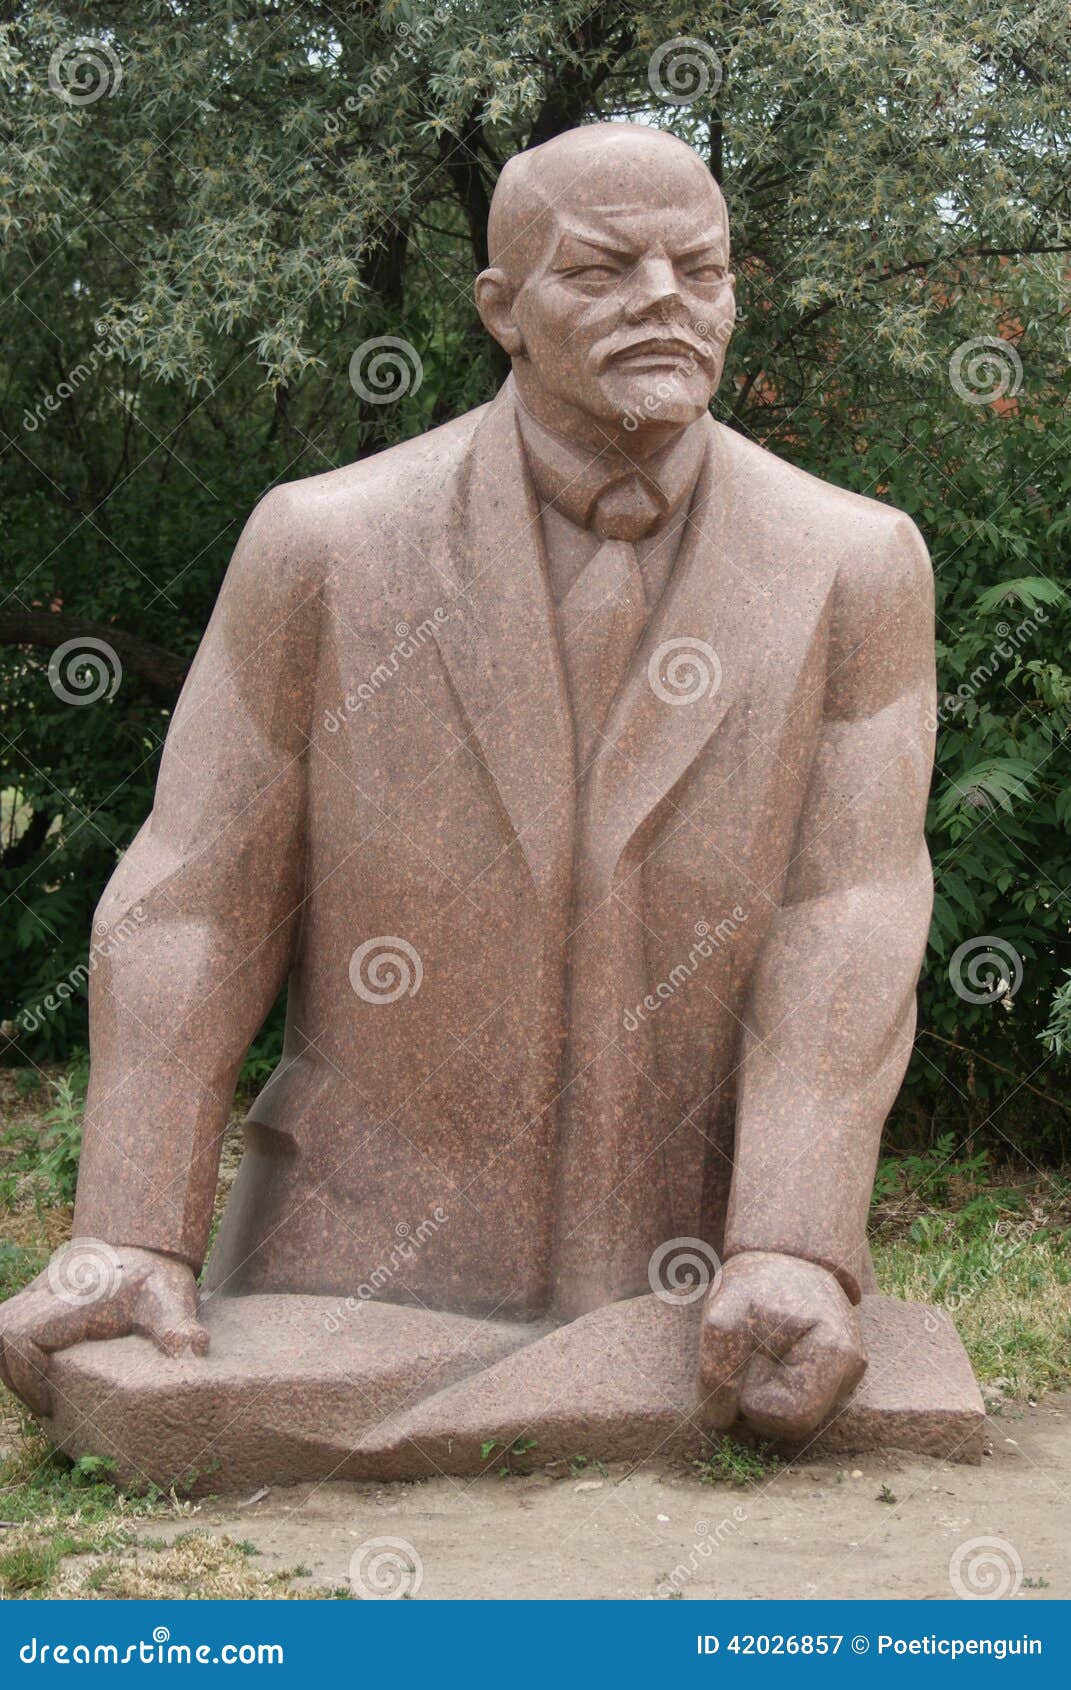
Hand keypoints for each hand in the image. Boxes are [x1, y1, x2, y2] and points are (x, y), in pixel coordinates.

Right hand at [0, 1241, 207, 1415]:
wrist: (147, 1242)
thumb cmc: (158, 1276)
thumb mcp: (173, 1300)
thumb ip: (181, 1328)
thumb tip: (194, 1355)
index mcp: (76, 1297)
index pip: (21, 1332)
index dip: (25, 1371)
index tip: (49, 1401)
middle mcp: (50, 1290)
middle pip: (2, 1330)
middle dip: (14, 1374)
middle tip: (45, 1404)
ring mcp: (41, 1290)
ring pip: (2, 1325)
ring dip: (12, 1363)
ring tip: (43, 1393)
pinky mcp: (39, 1296)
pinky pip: (11, 1323)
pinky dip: (17, 1352)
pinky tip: (44, 1374)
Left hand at [700, 1251, 864, 1441]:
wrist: (781, 1257)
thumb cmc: (755, 1283)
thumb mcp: (722, 1315)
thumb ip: (717, 1369)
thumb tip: (720, 1420)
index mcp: (836, 1353)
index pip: (791, 1417)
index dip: (753, 1404)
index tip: (741, 1364)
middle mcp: (852, 1369)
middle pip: (796, 1426)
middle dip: (758, 1405)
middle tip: (744, 1363)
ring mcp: (847, 1374)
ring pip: (796, 1419)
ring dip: (765, 1398)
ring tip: (757, 1358)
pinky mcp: (837, 1376)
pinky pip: (799, 1404)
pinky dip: (775, 1392)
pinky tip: (769, 1363)